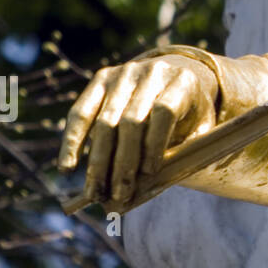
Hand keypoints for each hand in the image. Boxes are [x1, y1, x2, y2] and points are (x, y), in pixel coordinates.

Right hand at [58, 55, 217, 208]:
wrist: (176, 72)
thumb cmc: (189, 111)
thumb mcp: (200, 127)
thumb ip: (186, 152)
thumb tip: (153, 186)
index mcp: (183, 81)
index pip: (164, 111)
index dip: (155, 143)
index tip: (150, 173)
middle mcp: (153, 72)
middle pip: (131, 121)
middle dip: (123, 162)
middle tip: (119, 195)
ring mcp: (124, 73)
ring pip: (104, 121)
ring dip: (98, 161)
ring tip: (95, 192)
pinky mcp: (102, 78)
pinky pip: (81, 112)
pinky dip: (72, 141)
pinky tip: (68, 166)